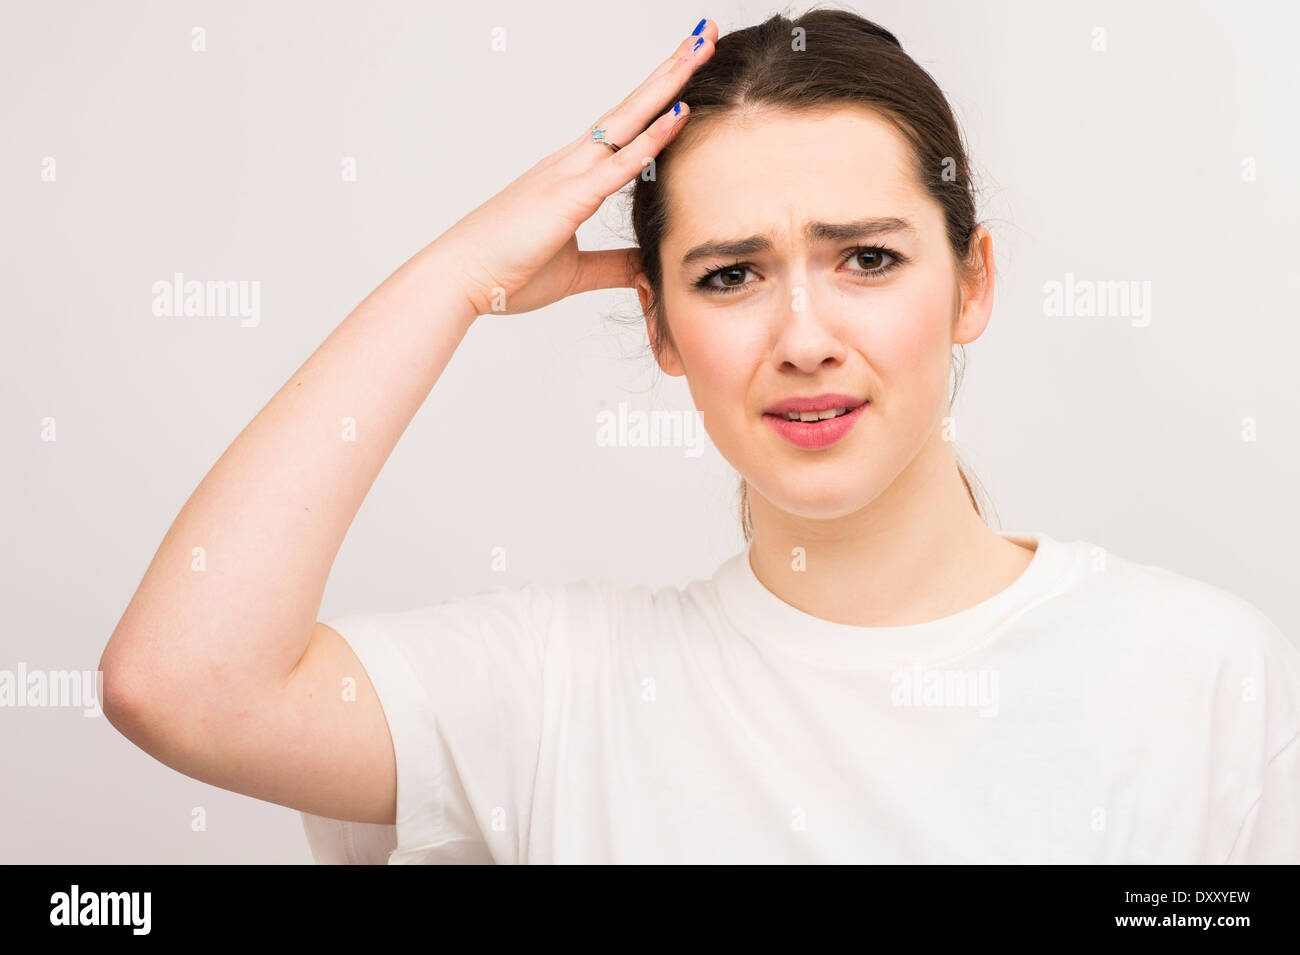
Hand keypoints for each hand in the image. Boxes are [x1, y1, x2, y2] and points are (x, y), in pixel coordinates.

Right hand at [438, 20, 716, 316]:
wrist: (458, 279)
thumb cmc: (505, 271)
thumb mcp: (575, 271)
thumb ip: (614, 266)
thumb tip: (648, 269)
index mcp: (571, 176)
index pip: (624, 127)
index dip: (658, 97)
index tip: (689, 68)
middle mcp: (571, 163)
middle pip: (631, 106)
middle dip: (671, 69)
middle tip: (704, 32)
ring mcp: (569, 174)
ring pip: (629, 119)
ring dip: (669, 82)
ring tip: (701, 45)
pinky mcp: (568, 198)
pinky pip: (619, 163)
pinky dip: (652, 137)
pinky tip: (680, 112)